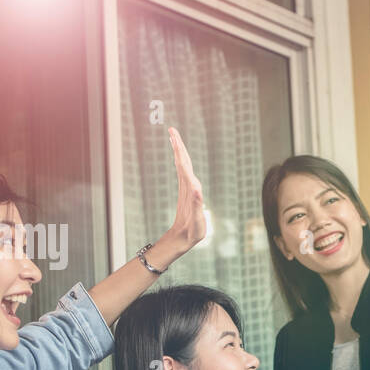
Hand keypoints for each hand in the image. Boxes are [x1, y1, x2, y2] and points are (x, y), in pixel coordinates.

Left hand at [163, 126, 205, 255]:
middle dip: (178, 146)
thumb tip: (198, 188)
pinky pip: (184, 173)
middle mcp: (186, 186)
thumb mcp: (197, 220)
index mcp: (189, 189)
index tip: (174, 135)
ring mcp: (186, 189)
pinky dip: (183, 162)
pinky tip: (182, 159)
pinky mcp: (187, 193)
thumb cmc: (191, 232)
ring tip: (175, 139)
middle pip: (182, 162)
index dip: (180, 149)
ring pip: (182, 166)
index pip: (183, 164)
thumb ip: (197, 204)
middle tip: (172, 130)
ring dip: (179, 152)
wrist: (180, 239)